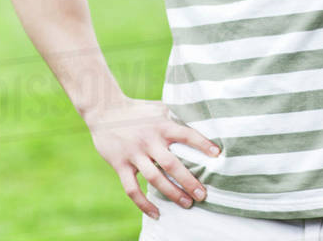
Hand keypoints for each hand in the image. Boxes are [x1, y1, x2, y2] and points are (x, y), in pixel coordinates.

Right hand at [84, 95, 220, 219]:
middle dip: (188, 181)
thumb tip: (201, 122)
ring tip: (187, 204)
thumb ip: (176, 117)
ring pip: (154, 178)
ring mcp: (134, 154)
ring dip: (172, 193)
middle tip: (203, 195)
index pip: (186, 134)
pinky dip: (144, 204)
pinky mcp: (120, 164)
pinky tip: (157, 214)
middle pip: (171, 164)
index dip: (202, 144)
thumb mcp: (159, 109)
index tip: (217, 155)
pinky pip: (132, 189)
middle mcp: (149, 140)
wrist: (105, 110)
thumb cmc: (138, 110)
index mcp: (162, 125)